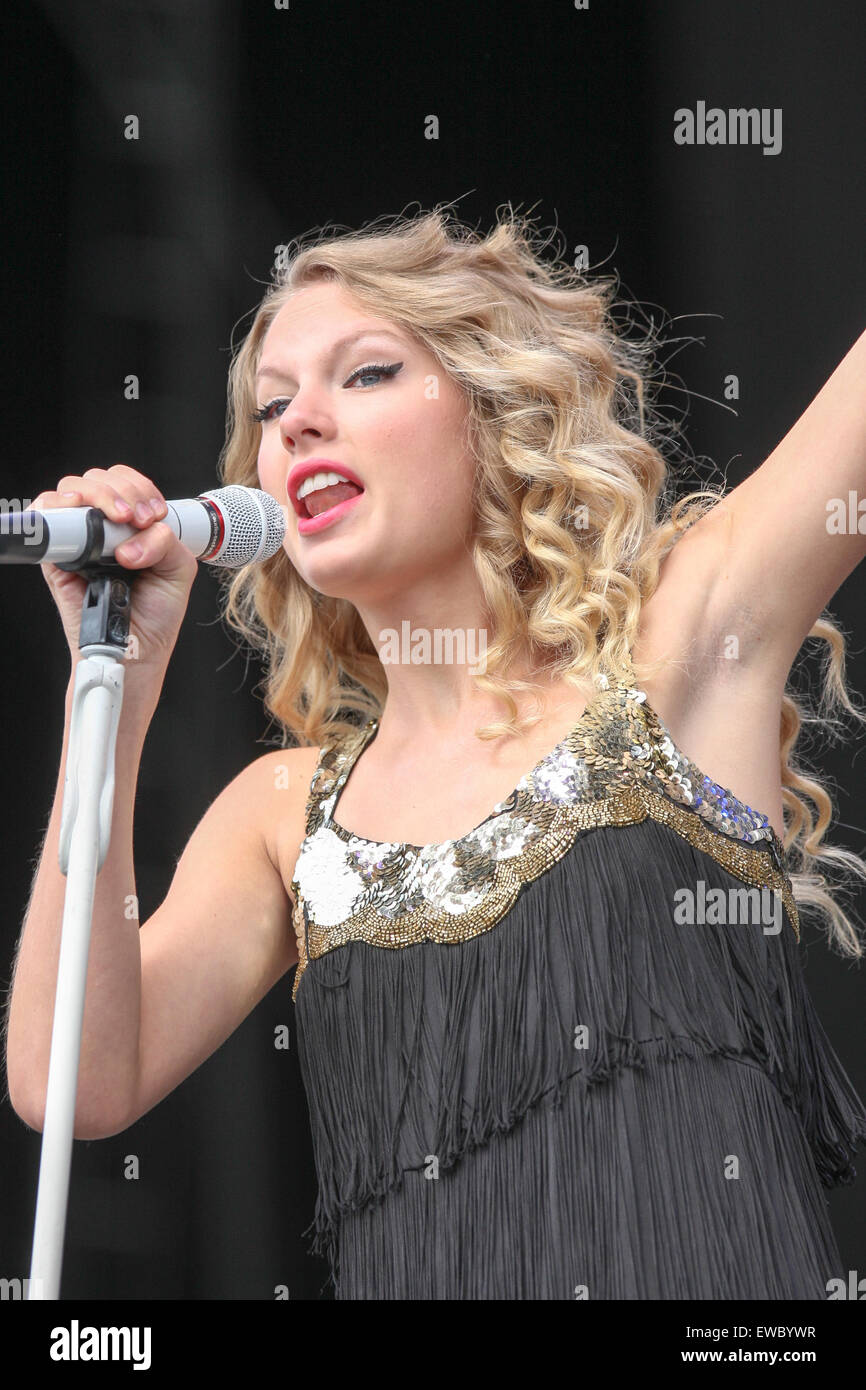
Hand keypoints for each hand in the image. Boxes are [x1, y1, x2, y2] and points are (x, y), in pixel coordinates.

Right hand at [34, 465, 198, 666]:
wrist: (136, 652)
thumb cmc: (155, 616)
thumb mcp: (177, 570)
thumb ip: (165, 540)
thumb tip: (129, 538)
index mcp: (132, 526)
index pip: (126, 483)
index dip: (139, 487)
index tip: (153, 513)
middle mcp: (103, 529)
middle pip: (98, 479)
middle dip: (123, 490)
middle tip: (137, 518)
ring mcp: (78, 540)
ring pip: (72, 490)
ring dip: (97, 495)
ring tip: (118, 519)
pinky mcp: (56, 557)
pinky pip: (43, 517)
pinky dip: (57, 506)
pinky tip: (79, 514)